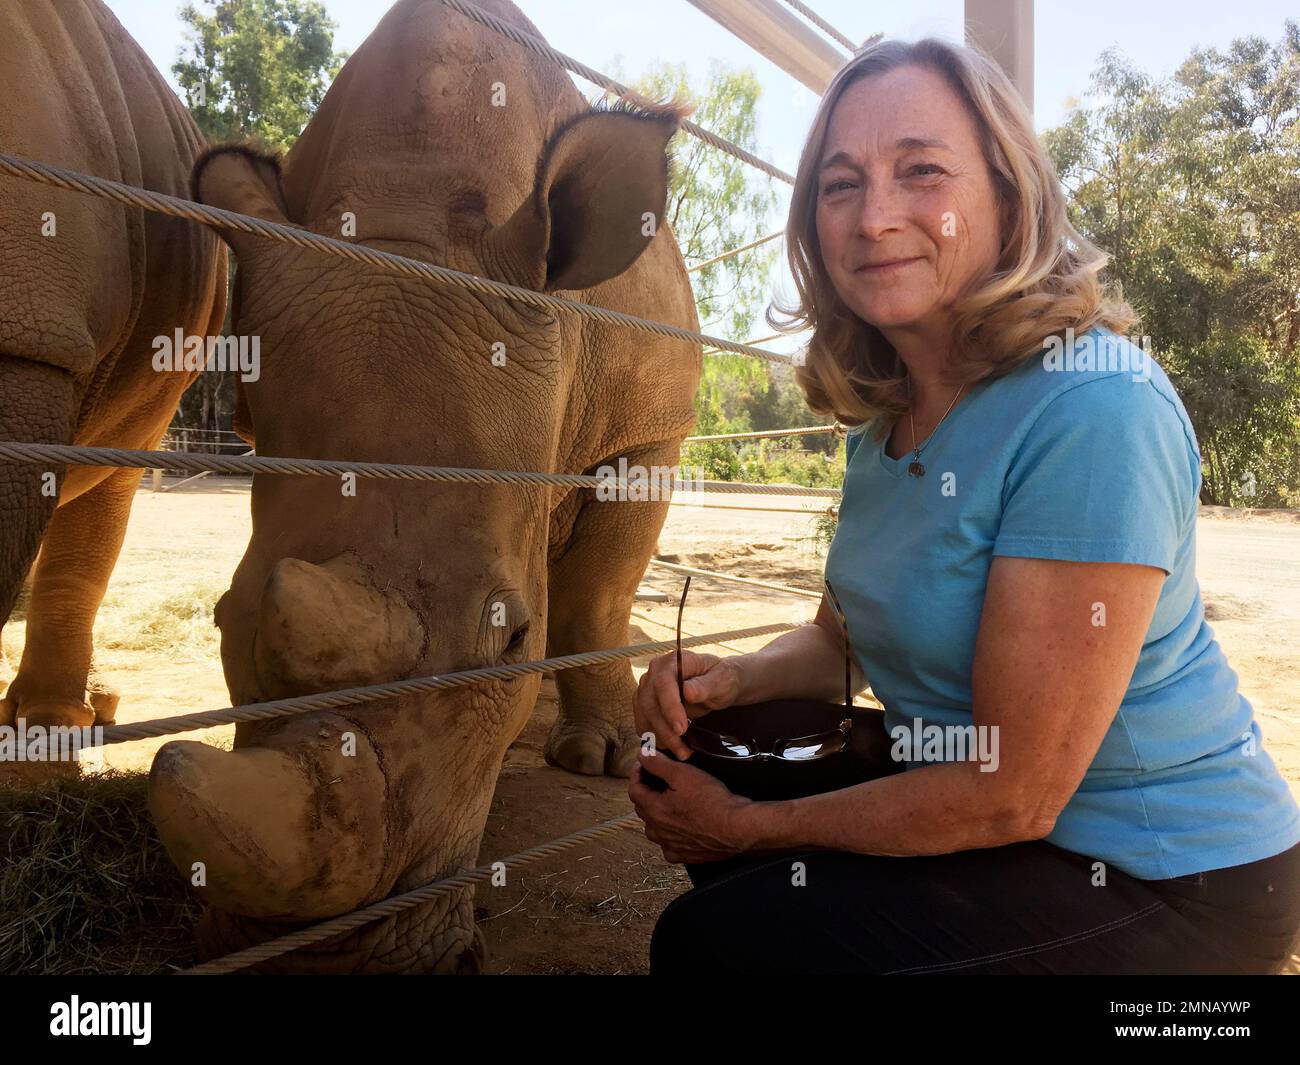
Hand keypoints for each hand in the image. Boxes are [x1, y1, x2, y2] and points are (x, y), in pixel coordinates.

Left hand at [627, 747, 754, 862]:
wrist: (737, 828)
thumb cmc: (713, 801)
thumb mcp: (684, 774)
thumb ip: (659, 764)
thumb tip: (642, 755)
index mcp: (654, 810)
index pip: (634, 790)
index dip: (637, 774)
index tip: (644, 764)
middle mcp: (658, 831)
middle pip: (643, 809)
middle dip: (646, 792)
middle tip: (656, 779)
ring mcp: (671, 846)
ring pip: (654, 828)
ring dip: (656, 814)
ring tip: (667, 802)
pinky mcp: (685, 856)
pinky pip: (669, 846)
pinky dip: (670, 835)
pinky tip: (679, 828)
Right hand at [633, 649, 744, 759]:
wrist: (717, 684)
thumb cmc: (721, 679)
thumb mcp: (721, 680)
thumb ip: (706, 685)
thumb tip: (687, 691)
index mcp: (672, 661)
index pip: (663, 683)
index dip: (669, 707)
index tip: (681, 728)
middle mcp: (654, 673)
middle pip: (649, 704)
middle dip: (665, 730)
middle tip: (683, 749)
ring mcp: (647, 689)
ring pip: (644, 717)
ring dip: (660, 738)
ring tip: (682, 752)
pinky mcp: (644, 704)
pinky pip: (643, 724)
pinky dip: (655, 738)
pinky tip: (672, 747)